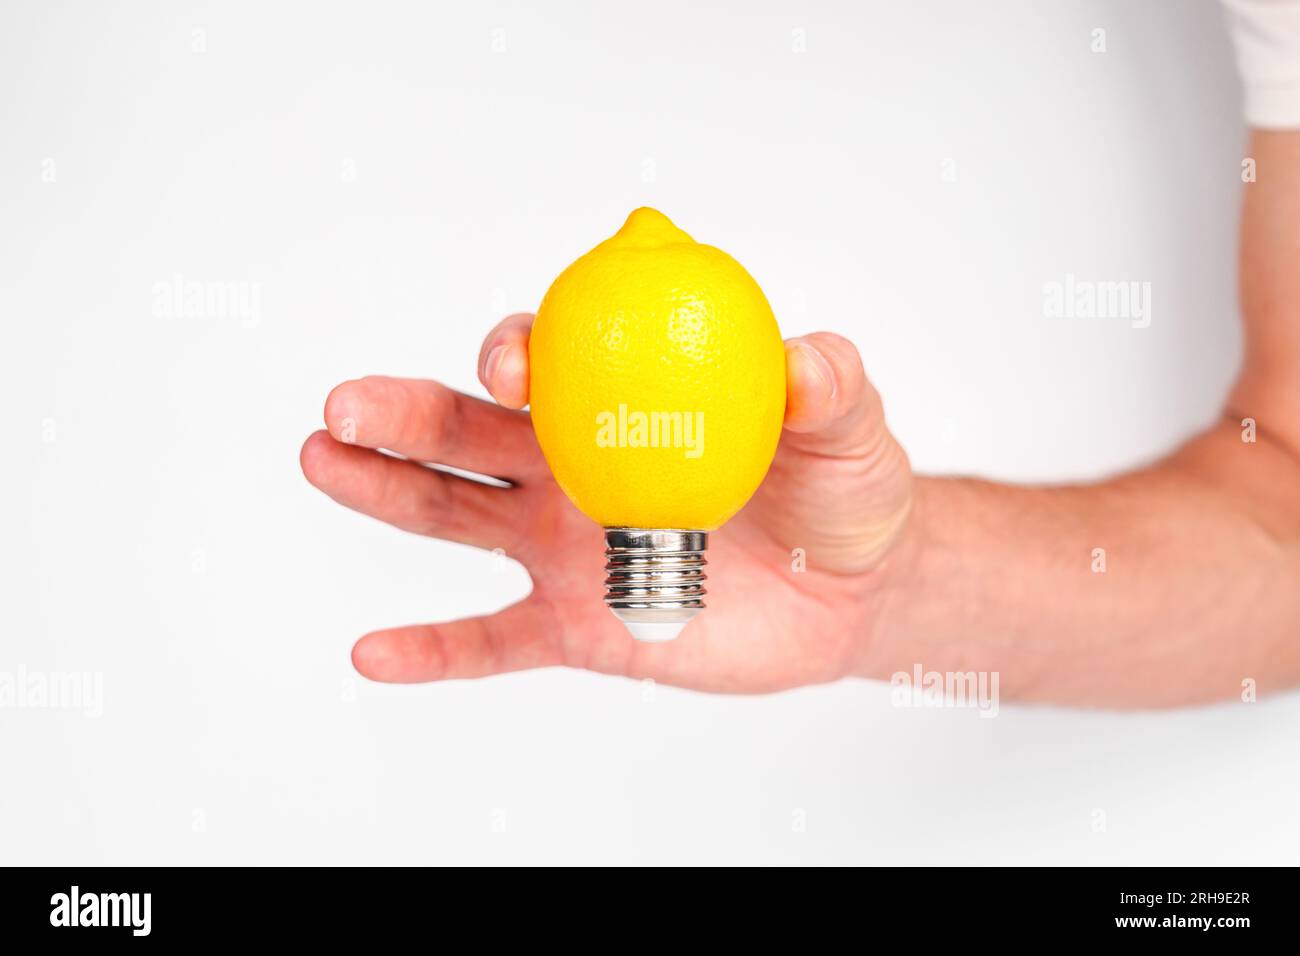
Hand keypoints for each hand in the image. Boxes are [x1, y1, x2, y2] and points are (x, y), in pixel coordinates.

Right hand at [300, 314, 913, 691]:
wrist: (850, 593)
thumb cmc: (842, 493)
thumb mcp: (849, 431)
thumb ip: (829, 388)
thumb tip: (806, 359)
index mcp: (624, 402)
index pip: (549, 363)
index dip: (517, 355)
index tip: (511, 368)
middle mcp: (573, 466)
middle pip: (469, 431)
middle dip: (402, 413)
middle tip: (341, 405)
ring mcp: (565, 547)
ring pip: (457, 515)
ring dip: (385, 492)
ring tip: (320, 461)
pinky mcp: (578, 626)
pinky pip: (493, 641)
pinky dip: (433, 649)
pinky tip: (372, 653)